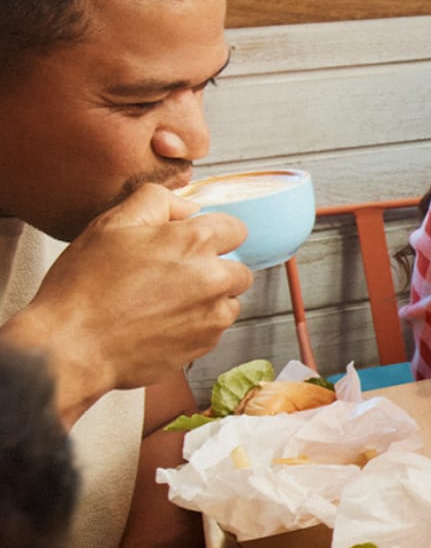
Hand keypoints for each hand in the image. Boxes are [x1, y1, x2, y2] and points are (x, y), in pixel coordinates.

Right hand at [4, 184, 252, 423]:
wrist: (73, 345)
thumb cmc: (86, 285)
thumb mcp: (112, 223)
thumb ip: (157, 202)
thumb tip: (188, 208)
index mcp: (195, 243)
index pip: (236, 230)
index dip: (213, 234)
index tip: (193, 243)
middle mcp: (214, 280)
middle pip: (239, 270)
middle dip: (216, 269)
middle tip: (176, 275)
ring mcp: (213, 318)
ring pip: (230, 303)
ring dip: (210, 300)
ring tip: (165, 301)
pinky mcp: (205, 346)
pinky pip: (214, 331)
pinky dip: (197, 326)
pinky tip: (162, 323)